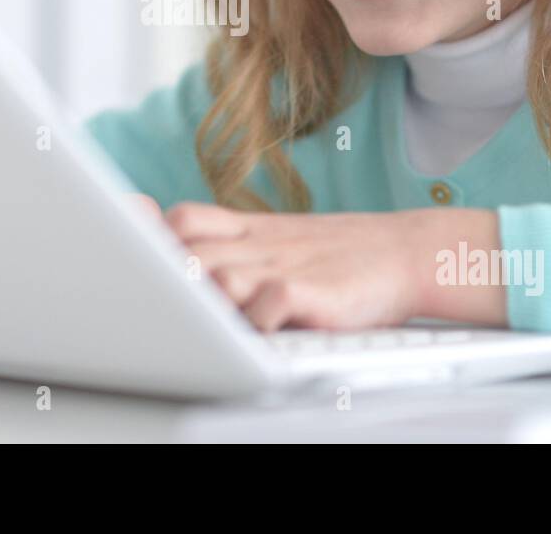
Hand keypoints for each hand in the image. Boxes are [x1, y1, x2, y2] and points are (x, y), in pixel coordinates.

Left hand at [160, 201, 503, 330]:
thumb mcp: (276, 238)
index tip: (144, 251)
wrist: (406, 252)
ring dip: (207, 304)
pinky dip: (258, 323)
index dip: (158, 236)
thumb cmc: (336, 256)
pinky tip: (262, 330)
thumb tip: (173, 251)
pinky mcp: (311, 290)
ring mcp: (283, 266)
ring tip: (209, 323)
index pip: (184, 221)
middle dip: (172, 282)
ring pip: (218, 282)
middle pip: (188, 257)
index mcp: (247, 231)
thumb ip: (229, 241)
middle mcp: (258, 246)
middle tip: (169, 305)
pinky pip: (268, 307)